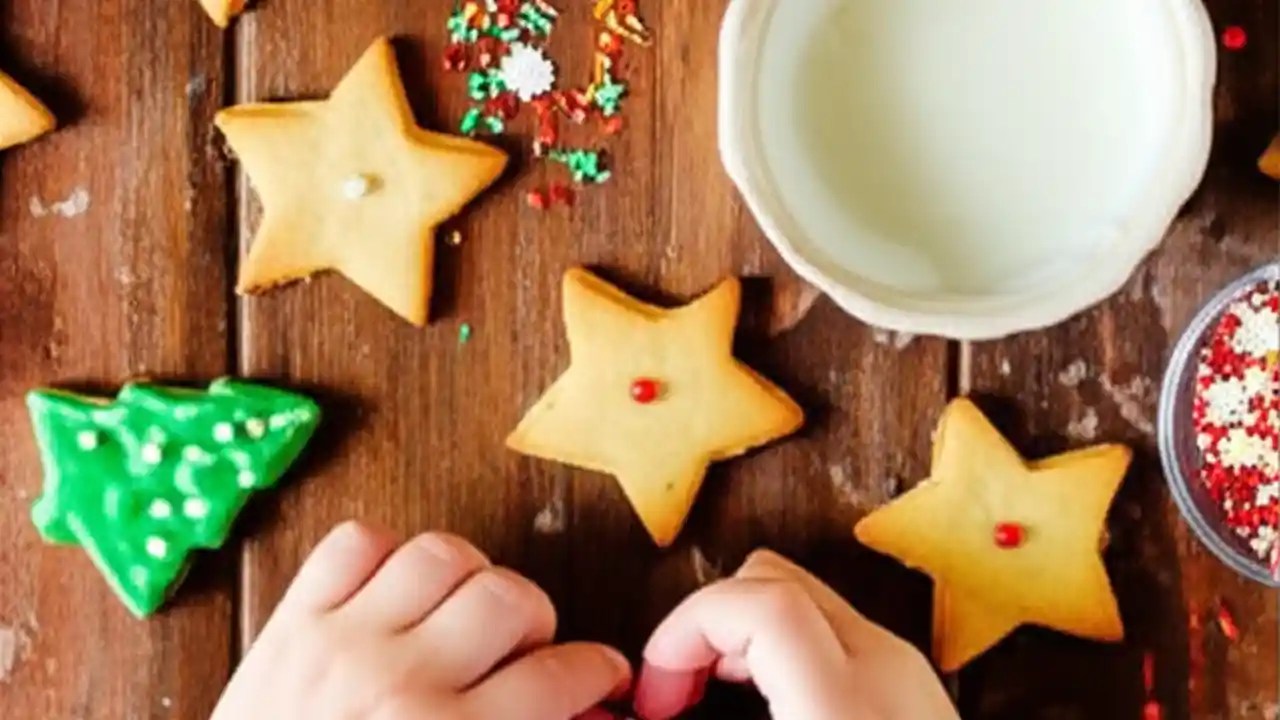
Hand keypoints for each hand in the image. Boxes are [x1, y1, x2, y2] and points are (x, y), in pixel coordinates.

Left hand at [212, 521, 630, 719]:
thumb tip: (586, 718)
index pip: (558, 678)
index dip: (599, 670)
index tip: (603, 673)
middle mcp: (400, 681)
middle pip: (509, 598)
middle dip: (535, 621)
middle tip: (523, 649)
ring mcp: (343, 640)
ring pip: (444, 554)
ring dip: (468, 578)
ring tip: (461, 612)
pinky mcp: (295, 619)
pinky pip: (358, 542)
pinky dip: (385, 555)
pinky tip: (394, 595)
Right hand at [633, 549, 957, 719]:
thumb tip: (657, 714)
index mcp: (842, 700)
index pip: (755, 600)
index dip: (685, 627)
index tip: (658, 687)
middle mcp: (881, 666)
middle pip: (773, 578)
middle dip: (705, 623)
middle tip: (676, 690)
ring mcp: (903, 671)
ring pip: (800, 598)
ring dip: (738, 633)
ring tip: (706, 696)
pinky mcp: (910, 689)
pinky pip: (827, 633)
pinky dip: (776, 650)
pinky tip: (761, 704)